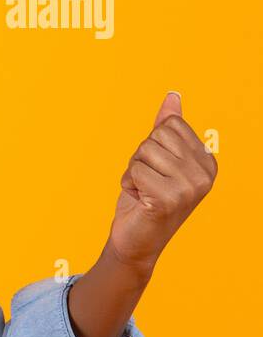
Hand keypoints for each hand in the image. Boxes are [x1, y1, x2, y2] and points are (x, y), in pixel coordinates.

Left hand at [108, 92, 216, 274]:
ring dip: (133, 171)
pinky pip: (135, 171)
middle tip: (146, 182)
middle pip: (156, 136)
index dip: (152, 144)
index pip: (170, 125)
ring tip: (143, 191)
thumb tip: (173, 96)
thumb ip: (166, 128)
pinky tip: (139, 200)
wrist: (136, 240)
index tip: (156, 169)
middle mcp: (205, 173)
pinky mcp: (168, 198)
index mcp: (207, 161)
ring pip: (143, 152)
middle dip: (141, 157)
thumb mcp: (157, 158)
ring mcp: (190, 187)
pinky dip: (128, 184)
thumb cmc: (145, 197)